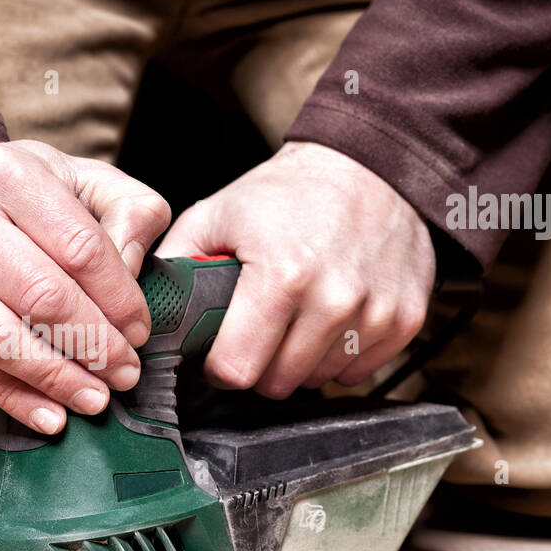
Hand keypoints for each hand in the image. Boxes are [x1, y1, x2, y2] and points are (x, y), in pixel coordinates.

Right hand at [0, 139, 170, 433]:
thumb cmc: (11, 195)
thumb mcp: (76, 177)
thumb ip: (127, 210)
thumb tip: (136, 269)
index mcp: (8, 172)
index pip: (81, 248)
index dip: (119, 300)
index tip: (140, 333)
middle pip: (40, 297)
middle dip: (94, 346)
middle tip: (124, 373)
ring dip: (56, 380)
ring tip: (93, 399)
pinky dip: (11, 398)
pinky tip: (49, 414)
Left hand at [155, 141, 433, 395]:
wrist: (370, 166)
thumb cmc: (288, 193)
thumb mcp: (216, 215)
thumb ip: (175, 265)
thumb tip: (146, 311)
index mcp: (281, 276)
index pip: (237, 370)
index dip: (220, 367)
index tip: (220, 351)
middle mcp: (333, 300)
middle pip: (277, 384)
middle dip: (259, 365)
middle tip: (257, 331)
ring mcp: (374, 313)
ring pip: (317, 381)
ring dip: (299, 362)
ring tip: (294, 320)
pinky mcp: (404, 320)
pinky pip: (358, 372)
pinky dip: (338, 356)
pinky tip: (328, 321)